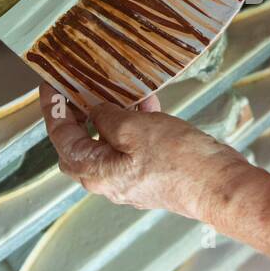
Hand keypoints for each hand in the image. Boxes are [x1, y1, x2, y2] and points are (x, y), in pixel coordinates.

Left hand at [38, 84, 248, 217]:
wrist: (219, 186)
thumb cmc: (177, 159)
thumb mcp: (134, 128)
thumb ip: (106, 117)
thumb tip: (96, 112)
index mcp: (95, 171)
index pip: (60, 136)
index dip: (53, 107)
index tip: (50, 84)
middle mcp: (107, 180)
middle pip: (79, 143)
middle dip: (75, 114)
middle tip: (76, 87)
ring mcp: (130, 180)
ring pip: (108, 142)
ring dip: (109, 115)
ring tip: (114, 87)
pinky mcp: (152, 176)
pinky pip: (133, 147)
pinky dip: (134, 124)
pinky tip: (146, 102)